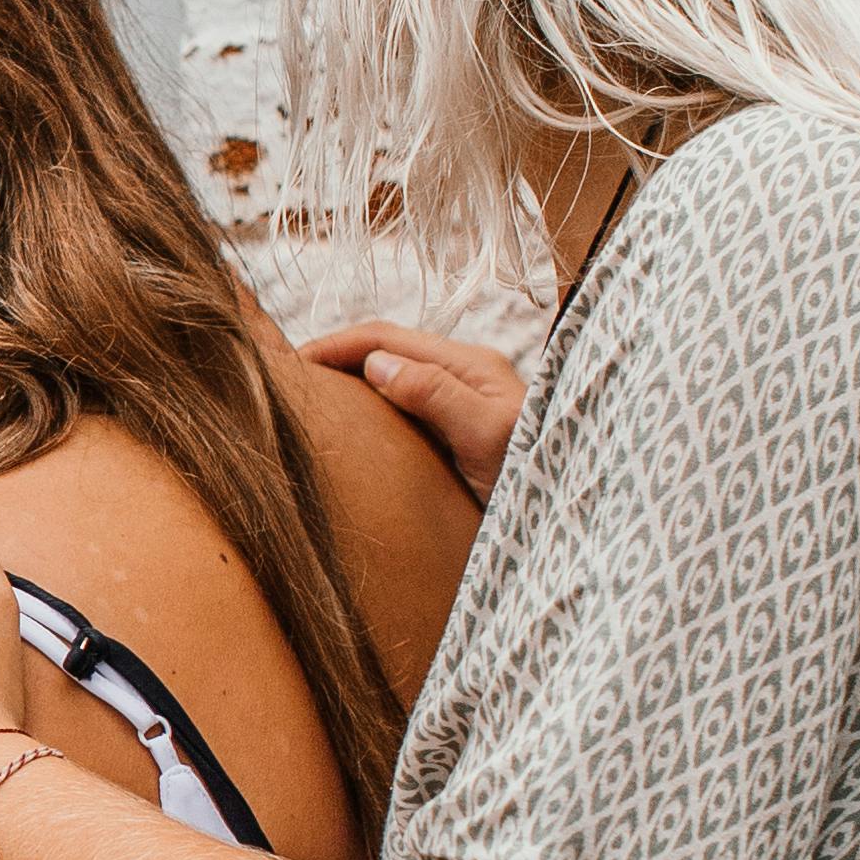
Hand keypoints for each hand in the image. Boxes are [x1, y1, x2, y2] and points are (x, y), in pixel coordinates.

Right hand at [298, 319, 525, 505]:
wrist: (575, 522)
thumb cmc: (538, 479)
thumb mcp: (487, 435)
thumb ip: (436, 395)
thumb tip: (377, 363)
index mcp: (470, 365)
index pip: (385, 337)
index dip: (334, 345)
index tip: (287, 364)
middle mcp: (464, 378)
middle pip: (386, 352)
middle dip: (335, 358)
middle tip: (284, 381)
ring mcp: (462, 405)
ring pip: (392, 379)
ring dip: (349, 384)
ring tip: (308, 405)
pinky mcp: (459, 435)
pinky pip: (402, 410)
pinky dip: (368, 410)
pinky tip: (350, 434)